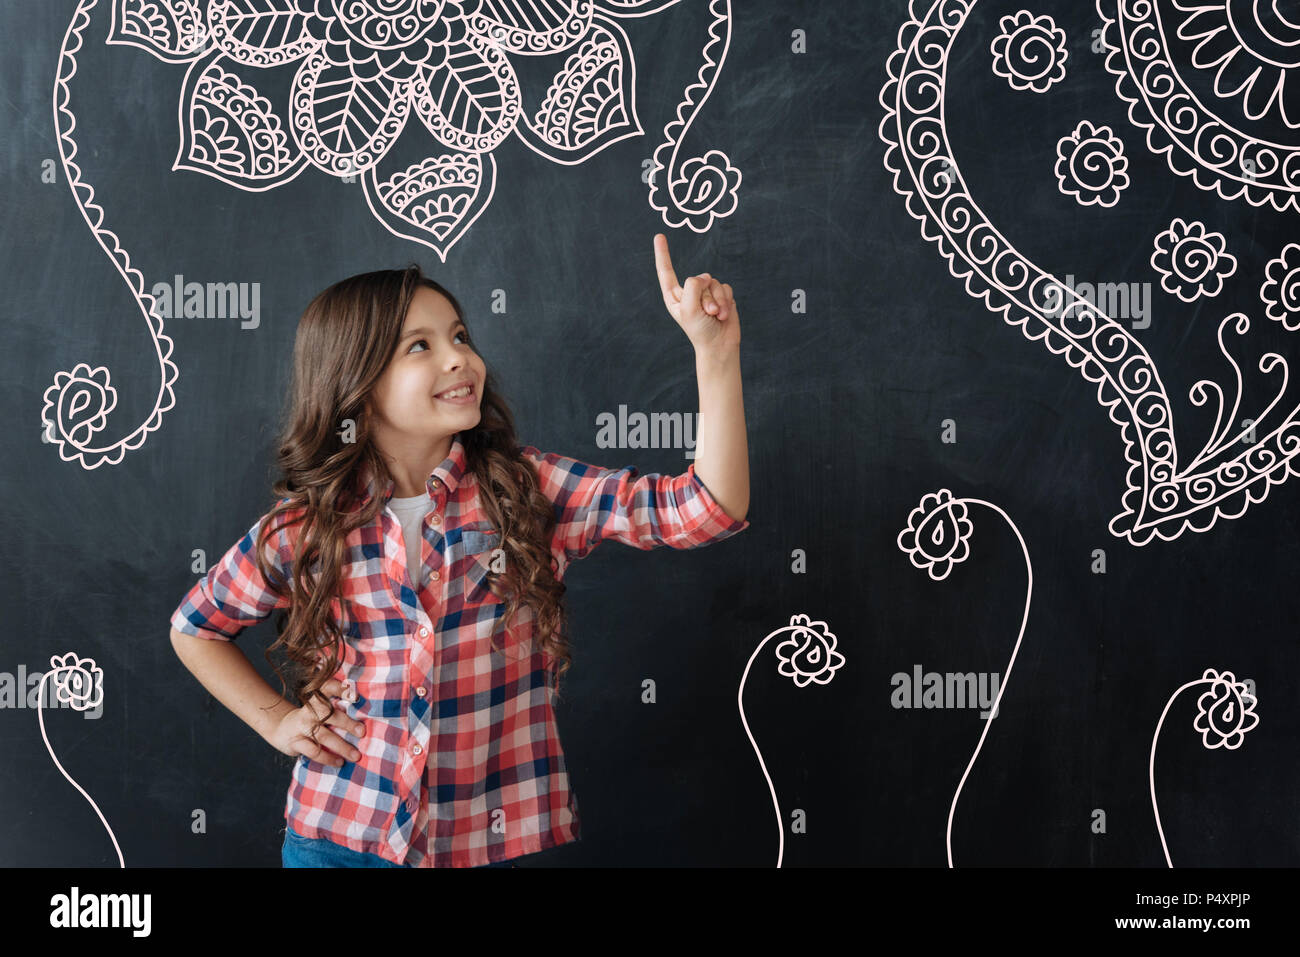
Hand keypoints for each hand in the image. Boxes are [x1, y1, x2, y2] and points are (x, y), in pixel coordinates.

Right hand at [268, 678, 364, 766]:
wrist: (281, 728)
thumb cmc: (312, 719)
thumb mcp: (320, 709)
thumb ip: (338, 709)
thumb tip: (368, 718)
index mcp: (317, 699)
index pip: (328, 688)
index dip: (340, 689)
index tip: (356, 696)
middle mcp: (309, 711)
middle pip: (329, 714)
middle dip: (347, 723)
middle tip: (362, 732)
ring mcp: (301, 726)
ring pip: (324, 736)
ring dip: (342, 747)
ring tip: (356, 756)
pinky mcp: (295, 742)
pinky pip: (314, 752)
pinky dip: (328, 758)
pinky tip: (339, 762)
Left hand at [653, 233, 739, 356]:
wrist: (719, 345)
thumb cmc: (700, 331)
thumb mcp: (689, 309)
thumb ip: (693, 286)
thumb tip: (705, 276)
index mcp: (674, 296)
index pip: (666, 271)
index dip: (662, 253)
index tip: (659, 236)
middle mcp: (689, 292)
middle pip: (699, 279)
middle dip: (706, 297)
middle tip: (707, 314)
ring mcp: (705, 293)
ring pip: (714, 283)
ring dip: (718, 301)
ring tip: (716, 316)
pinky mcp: (721, 295)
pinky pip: (726, 288)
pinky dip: (727, 301)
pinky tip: (725, 315)